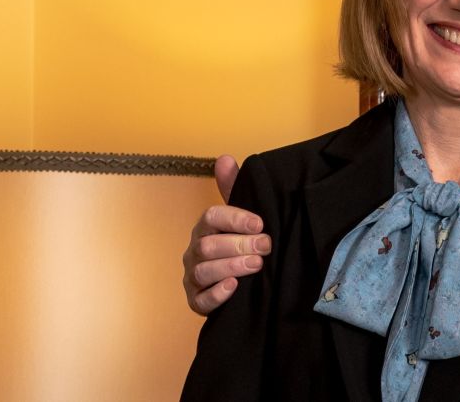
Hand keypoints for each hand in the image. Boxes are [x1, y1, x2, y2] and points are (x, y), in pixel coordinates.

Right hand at [182, 155, 271, 314]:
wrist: (240, 282)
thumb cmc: (238, 243)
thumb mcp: (240, 216)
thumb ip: (234, 188)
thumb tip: (225, 158)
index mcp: (206, 227)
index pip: (212, 217)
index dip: (235, 218)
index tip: (260, 223)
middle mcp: (195, 250)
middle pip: (209, 245)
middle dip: (239, 244)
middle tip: (265, 246)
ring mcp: (193, 276)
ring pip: (204, 270)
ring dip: (231, 266)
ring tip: (256, 264)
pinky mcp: (196, 300)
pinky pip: (200, 300)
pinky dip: (216, 294)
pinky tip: (234, 287)